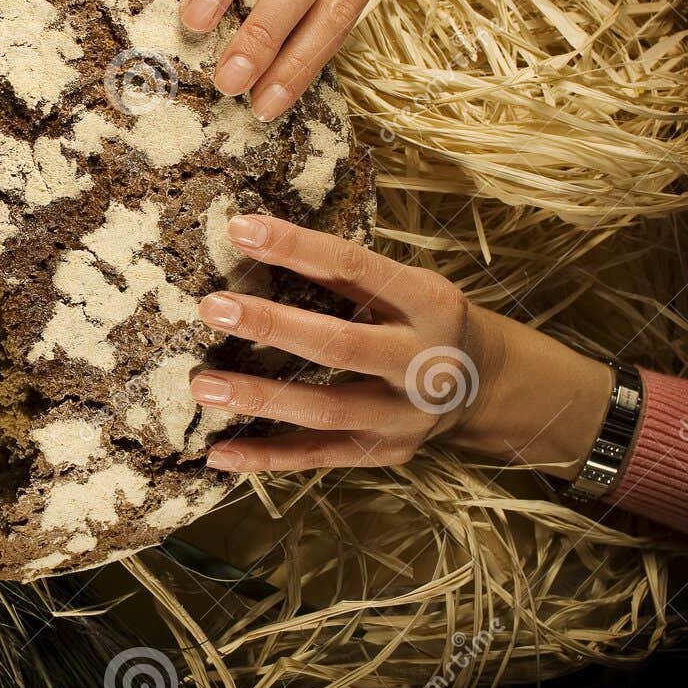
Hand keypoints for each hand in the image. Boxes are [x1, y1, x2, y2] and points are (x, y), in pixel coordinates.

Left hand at [186, 215, 611, 474]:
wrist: (483, 384)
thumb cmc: (419, 317)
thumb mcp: (404, 285)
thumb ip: (346, 275)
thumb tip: (252, 242)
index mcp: (429, 303)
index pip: (356, 268)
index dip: (297, 247)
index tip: (240, 229)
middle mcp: (423, 361)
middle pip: (341, 345)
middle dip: (272, 326)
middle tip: (213, 308)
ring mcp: (405, 415)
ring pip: (325, 410)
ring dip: (259, 398)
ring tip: (203, 386)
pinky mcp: (385, 452)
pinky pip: (317, 458)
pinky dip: (265, 457)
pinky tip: (217, 453)